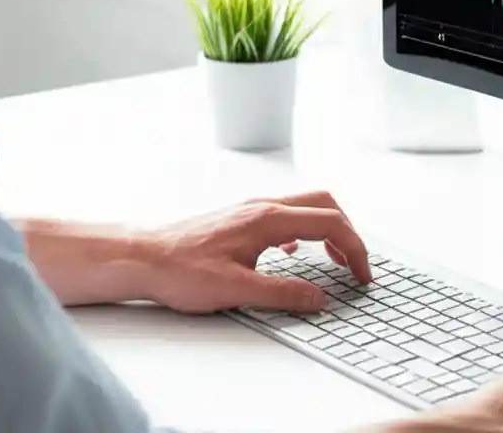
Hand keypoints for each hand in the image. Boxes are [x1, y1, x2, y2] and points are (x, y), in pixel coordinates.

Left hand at [141, 192, 372, 314]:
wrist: (142, 257)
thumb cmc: (180, 270)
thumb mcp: (237, 290)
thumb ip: (284, 294)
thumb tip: (319, 298)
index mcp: (268, 219)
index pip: (329, 223)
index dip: (354, 249)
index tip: (361, 275)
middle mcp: (262, 206)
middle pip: (324, 205)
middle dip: (347, 233)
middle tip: (355, 265)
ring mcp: (251, 209)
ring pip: (305, 207)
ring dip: (327, 230)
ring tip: (334, 260)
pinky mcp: (240, 218)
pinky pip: (285, 215)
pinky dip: (303, 231)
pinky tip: (293, 254)